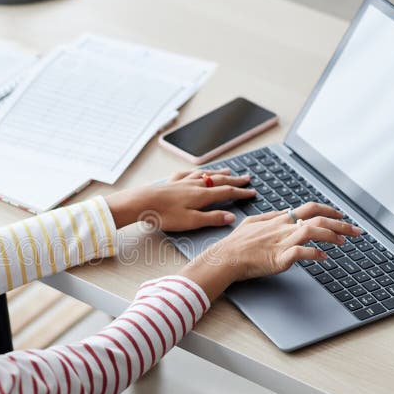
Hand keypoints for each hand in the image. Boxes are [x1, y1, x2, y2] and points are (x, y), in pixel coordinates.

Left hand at [105, 168, 255, 230]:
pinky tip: (198, 172)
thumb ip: (212, 218)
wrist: (140, 202)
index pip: (227, 192)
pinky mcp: (171, 181)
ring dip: (219, 173)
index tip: (252, 192)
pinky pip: (189, 173)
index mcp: (202, 195)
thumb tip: (232, 217)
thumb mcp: (191, 221)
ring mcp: (183, 181)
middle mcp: (195, 185)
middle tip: (247, 179)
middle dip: (235, 180)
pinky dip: (198, 171)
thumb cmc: (164, 215)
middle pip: (220, 180)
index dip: (241, 192)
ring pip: (206, 174)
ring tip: (228, 171)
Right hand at [178, 203, 360, 300]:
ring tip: (343, 243)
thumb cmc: (236, 243)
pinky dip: (315, 254)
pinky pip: (301, 252)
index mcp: (278, 220)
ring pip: (312, 231)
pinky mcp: (278, 258)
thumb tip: (285, 211)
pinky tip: (323, 258)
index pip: (308, 208)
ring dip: (331, 236)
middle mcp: (282, 228)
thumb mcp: (252, 223)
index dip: (328, 210)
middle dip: (341, 224)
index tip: (342, 216)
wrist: (225, 258)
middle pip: (317, 218)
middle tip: (356, 231)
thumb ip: (270, 216)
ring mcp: (281, 242)